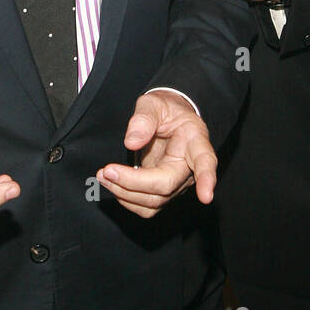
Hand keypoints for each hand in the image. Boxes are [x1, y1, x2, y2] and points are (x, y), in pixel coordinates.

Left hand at [97, 91, 215, 217]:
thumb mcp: (154, 103)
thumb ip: (144, 118)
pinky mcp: (162, 191)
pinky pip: (147, 206)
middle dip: (134, 183)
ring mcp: (176, 183)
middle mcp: (189, 167)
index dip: (206, 179)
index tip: (206, 197)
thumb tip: (131, 142)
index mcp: (195, 141)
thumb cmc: (165, 110)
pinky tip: (112, 183)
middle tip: (107, 170)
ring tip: (103, 175)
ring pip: (155, 201)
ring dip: (126, 194)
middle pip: (166, 185)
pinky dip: (127, 199)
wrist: (167, 119)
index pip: (205, 161)